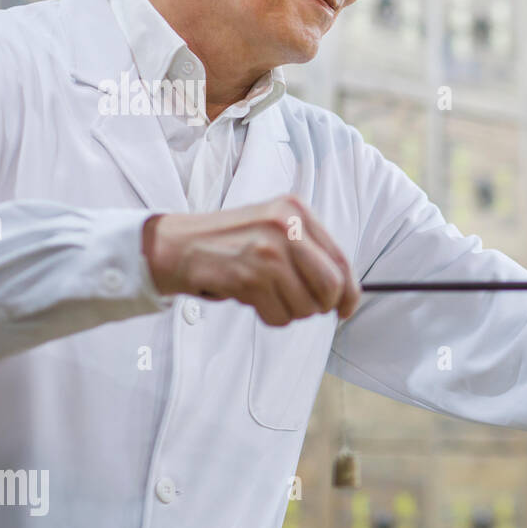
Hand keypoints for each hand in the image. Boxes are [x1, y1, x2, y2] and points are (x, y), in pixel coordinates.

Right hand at [141, 195, 361, 325]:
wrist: (177, 245)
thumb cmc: (231, 242)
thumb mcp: (274, 228)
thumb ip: (309, 252)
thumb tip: (345, 294)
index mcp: (296, 211)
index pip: (341, 260)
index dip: (349, 292)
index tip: (346, 309)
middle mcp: (285, 226)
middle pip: (330, 286)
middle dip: (320, 305)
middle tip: (302, 305)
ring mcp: (266, 251)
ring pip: (305, 306)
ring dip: (288, 311)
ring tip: (265, 293)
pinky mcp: (248, 276)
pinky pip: (279, 317)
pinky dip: (269, 316)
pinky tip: (250, 297)